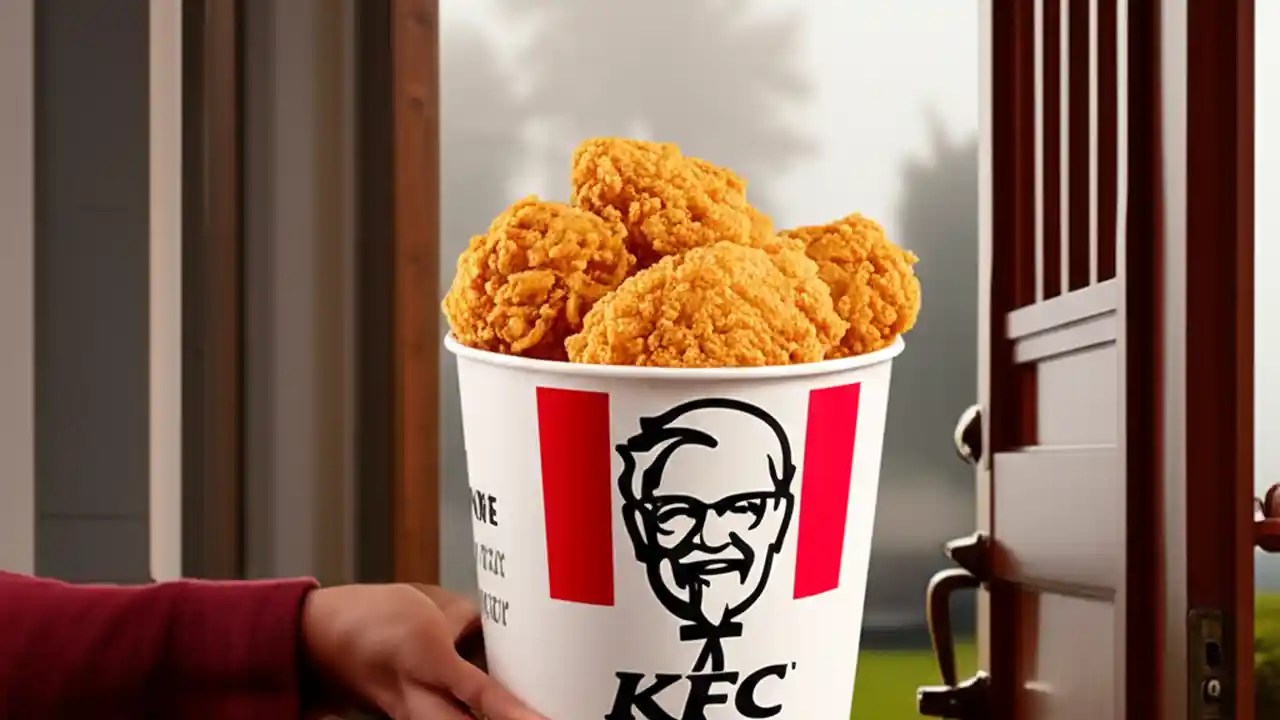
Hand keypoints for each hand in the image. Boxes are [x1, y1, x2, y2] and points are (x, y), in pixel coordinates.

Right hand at [300, 583, 546, 719]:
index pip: (482, 695)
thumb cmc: (369, 614)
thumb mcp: (431, 602)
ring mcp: (408, 717)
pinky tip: (489, 711)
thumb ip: (472, 621)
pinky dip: (463, 717)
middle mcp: (416, 698)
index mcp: (426, 657)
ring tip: (523, 713)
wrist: (312, 641)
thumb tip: (506, 635)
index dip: (517, 715)